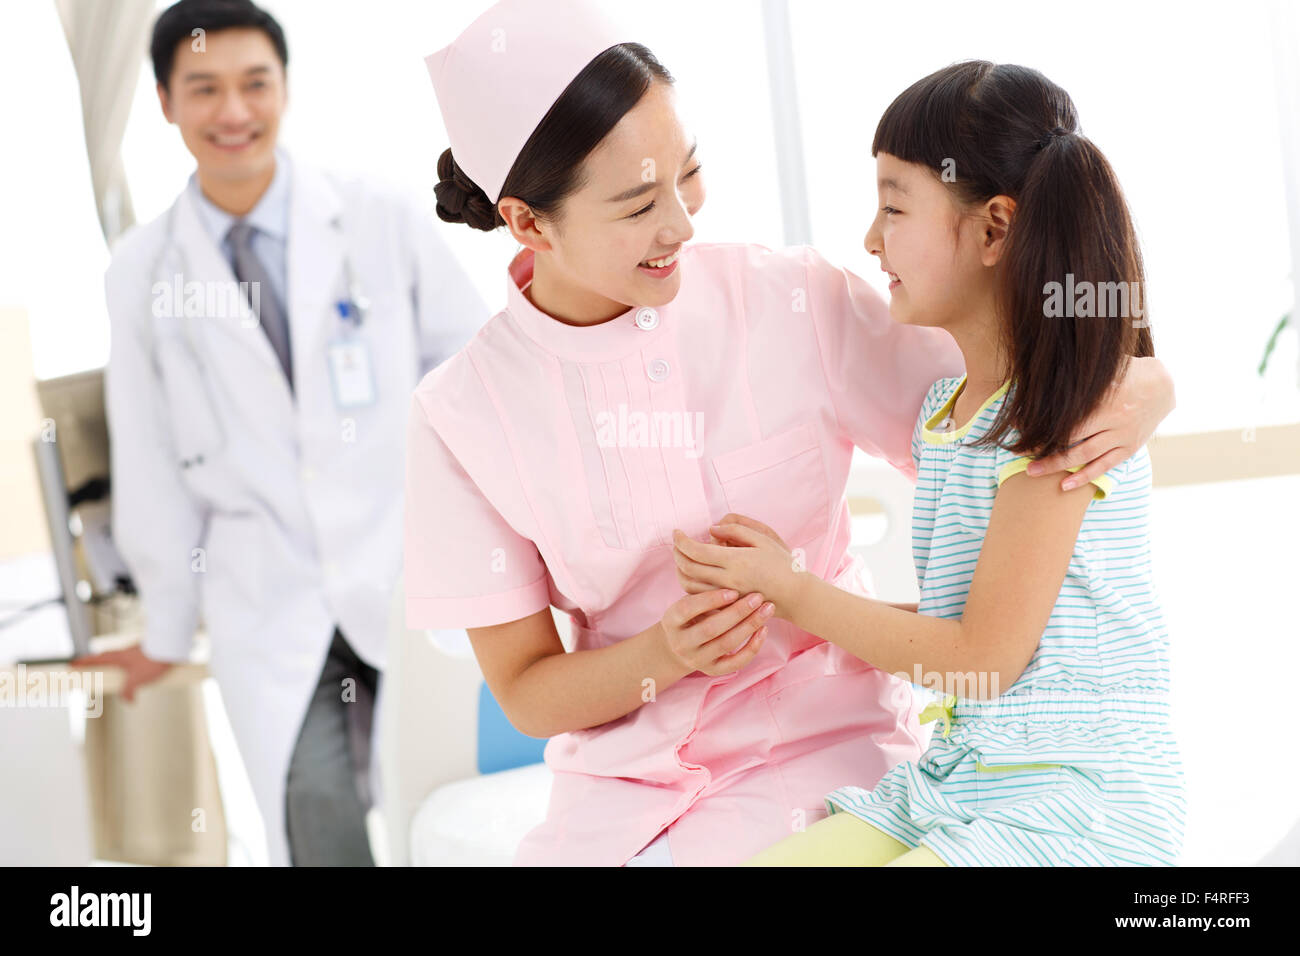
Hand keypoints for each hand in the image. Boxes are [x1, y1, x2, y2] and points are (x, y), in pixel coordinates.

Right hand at [71, 645, 174, 701]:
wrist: (172, 645)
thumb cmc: (153, 658)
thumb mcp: (137, 679)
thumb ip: (128, 690)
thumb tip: (128, 700)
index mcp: (116, 656)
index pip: (94, 659)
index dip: (82, 663)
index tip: (71, 665)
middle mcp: (124, 652)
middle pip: (105, 659)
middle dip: (97, 666)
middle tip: (88, 673)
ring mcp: (135, 652)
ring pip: (120, 661)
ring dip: (115, 669)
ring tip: (113, 680)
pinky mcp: (146, 653)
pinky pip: (134, 663)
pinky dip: (131, 670)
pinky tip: (136, 677)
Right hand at [658, 588, 773, 677]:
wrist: (681, 646)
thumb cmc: (691, 615)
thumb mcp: (689, 602)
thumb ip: (705, 593)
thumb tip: (734, 575)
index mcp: (671, 621)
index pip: (688, 609)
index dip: (710, 599)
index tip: (733, 590)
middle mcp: (681, 643)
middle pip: (710, 629)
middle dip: (737, 612)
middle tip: (758, 597)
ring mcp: (696, 659)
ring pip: (726, 644)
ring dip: (749, 625)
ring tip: (767, 609)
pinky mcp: (712, 670)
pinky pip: (735, 663)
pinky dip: (752, 647)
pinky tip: (764, 630)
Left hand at [675, 513, 790, 593]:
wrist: (796, 596)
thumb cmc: (783, 563)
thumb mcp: (764, 538)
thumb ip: (737, 529)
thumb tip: (711, 529)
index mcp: (736, 560)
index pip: (696, 551)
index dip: (681, 540)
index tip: (676, 532)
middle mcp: (728, 580)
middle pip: (688, 568)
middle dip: (677, 553)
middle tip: (677, 542)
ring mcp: (727, 595)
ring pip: (689, 585)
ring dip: (680, 569)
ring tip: (682, 556)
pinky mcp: (727, 605)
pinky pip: (699, 596)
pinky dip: (690, 583)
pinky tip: (694, 572)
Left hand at [1026, 355, 1174, 489]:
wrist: (1162, 385)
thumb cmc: (1125, 371)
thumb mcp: (1104, 368)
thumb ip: (1079, 376)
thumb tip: (1046, 370)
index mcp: (1104, 398)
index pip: (1066, 416)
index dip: (1041, 423)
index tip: (1018, 426)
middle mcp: (1113, 419)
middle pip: (1072, 439)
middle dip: (1043, 448)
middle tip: (1018, 455)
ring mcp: (1122, 436)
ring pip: (1085, 455)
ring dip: (1057, 465)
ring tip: (1032, 472)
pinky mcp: (1129, 447)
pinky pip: (1105, 466)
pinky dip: (1085, 476)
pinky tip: (1065, 485)